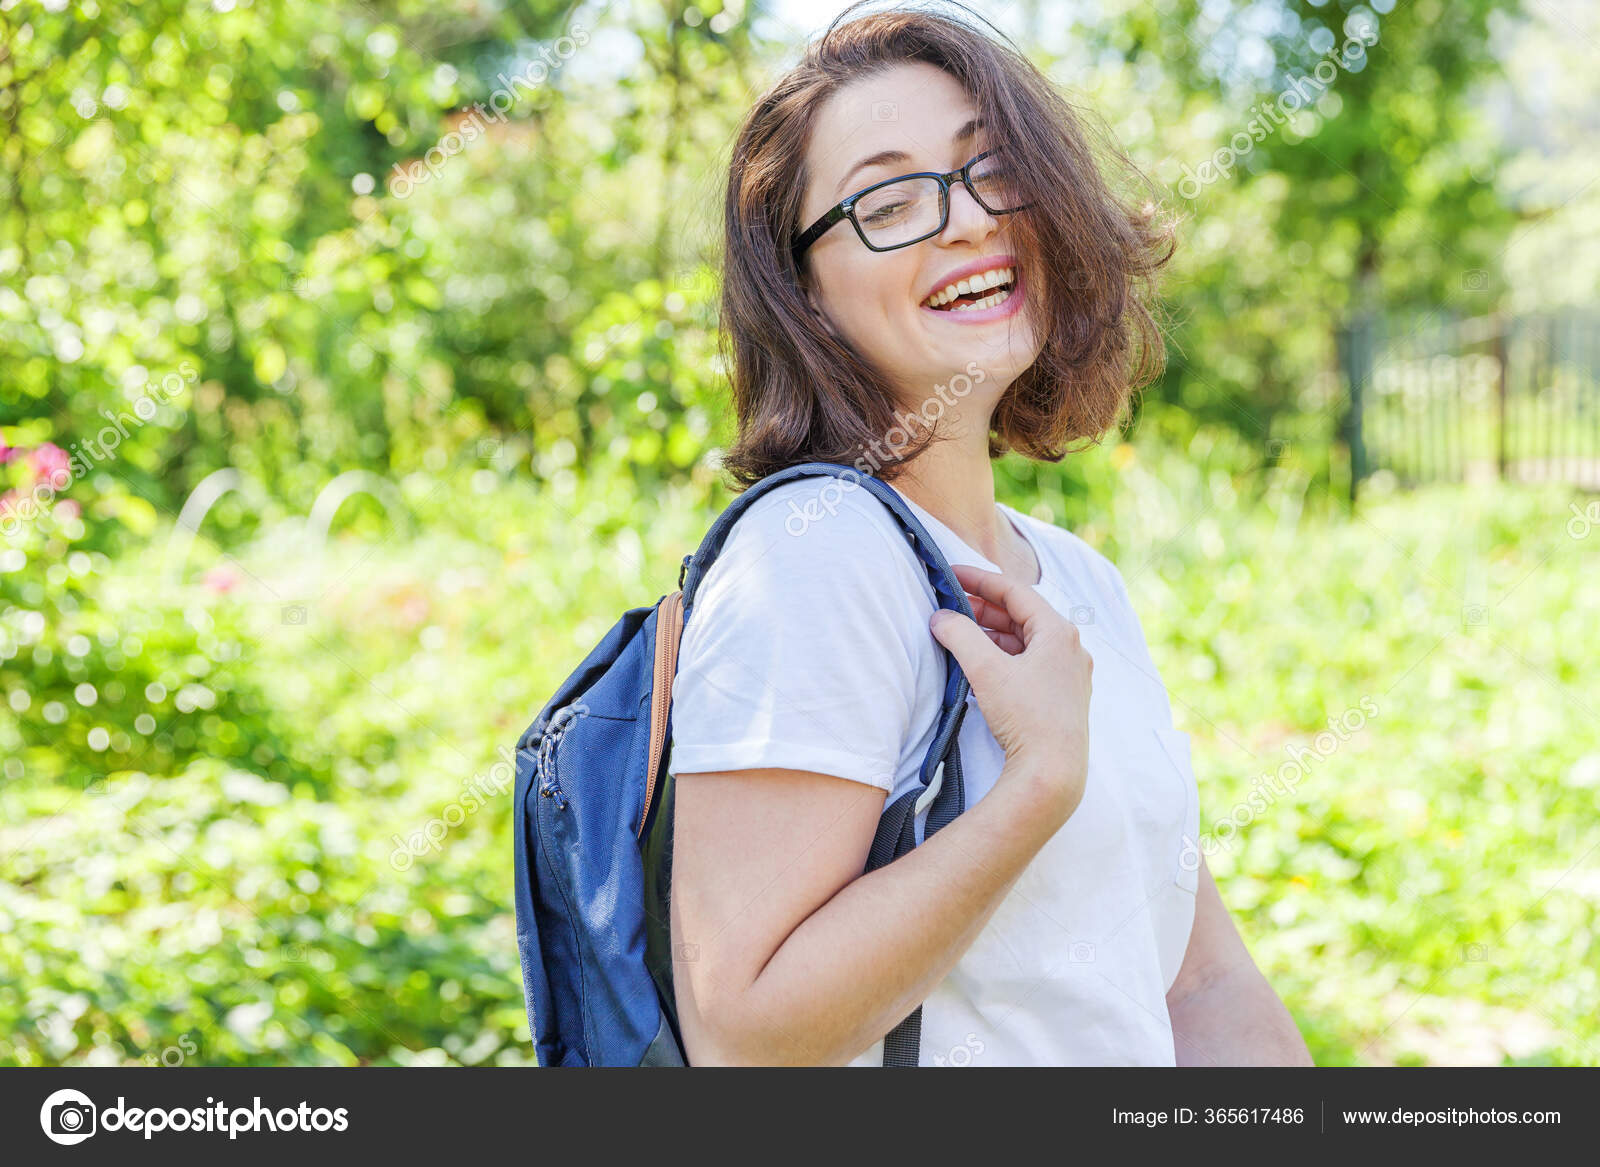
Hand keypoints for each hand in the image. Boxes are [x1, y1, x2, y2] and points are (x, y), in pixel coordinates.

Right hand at [929, 563, 1091, 823]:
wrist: (1052, 773)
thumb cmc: (1026, 718)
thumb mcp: (985, 669)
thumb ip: (960, 635)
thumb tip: (941, 618)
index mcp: (1058, 631)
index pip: (1014, 591)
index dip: (979, 580)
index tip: (950, 574)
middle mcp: (1070, 648)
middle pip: (1020, 614)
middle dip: (982, 608)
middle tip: (949, 605)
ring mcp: (1068, 674)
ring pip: (1024, 640)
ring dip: (991, 633)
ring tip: (958, 633)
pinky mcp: (1061, 697)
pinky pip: (1029, 663)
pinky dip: (1002, 655)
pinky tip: (979, 663)